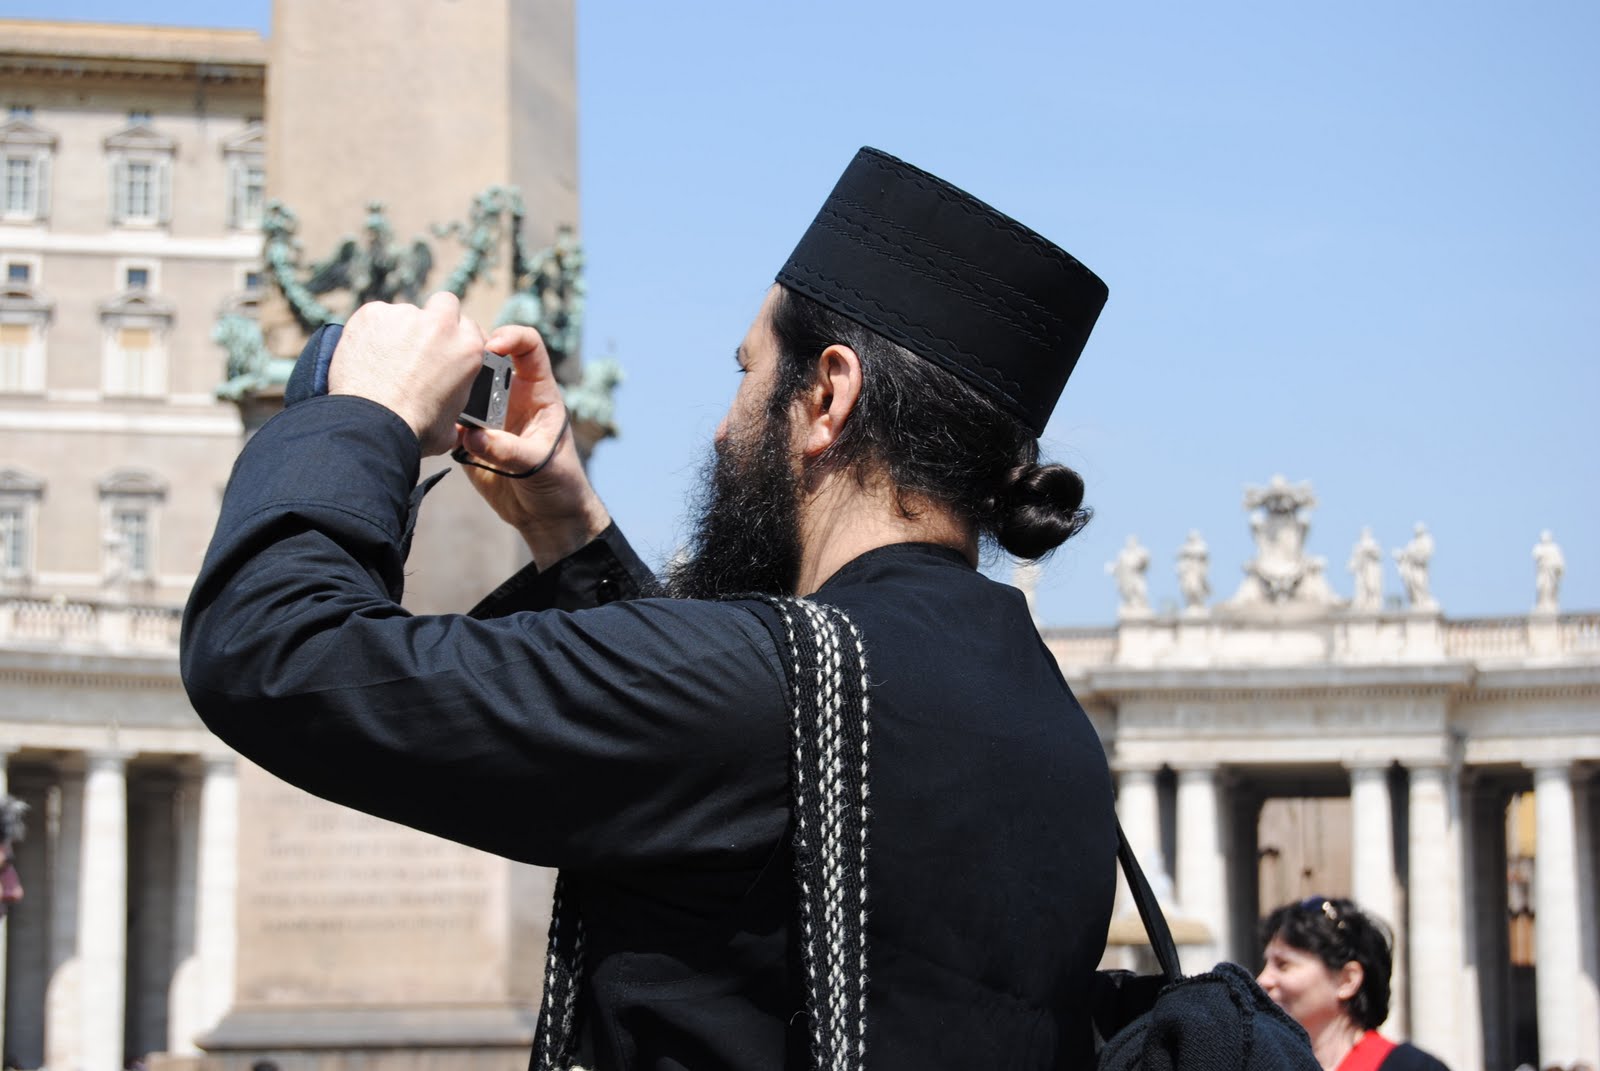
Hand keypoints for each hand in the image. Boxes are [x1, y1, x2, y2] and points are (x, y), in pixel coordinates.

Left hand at [328, 293, 485, 455]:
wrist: (373, 425)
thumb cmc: (414, 430)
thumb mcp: (453, 421)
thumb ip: (455, 401)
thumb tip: (449, 410)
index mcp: (468, 348)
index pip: (469, 327)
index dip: (456, 338)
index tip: (444, 349)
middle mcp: (441, 324)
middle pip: (444, 304)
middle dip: (434, 318)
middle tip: (418, 343)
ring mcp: (405, 315)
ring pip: (404, 313)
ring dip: (398, 329)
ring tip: (383, 358)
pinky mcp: (372, 314)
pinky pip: (374, 316)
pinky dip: (370, 331)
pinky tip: (365, 354)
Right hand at [454, 325, 610, 567]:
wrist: (546, 517)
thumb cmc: (559, 483)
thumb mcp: (540, 464)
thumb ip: (508, 450)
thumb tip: (472, 436)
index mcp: (537, 392)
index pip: (528, 346)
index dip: (510, 337)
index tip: (491, 346)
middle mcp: (510, 397)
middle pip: (484, 360)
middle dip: (467, 357)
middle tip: (450, 366)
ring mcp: (487, 417)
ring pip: (462, 389)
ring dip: (448, 390)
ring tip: (434, 396)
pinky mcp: (468, 439)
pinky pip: (448, 423)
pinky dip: (438, 422)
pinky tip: (430, 426)